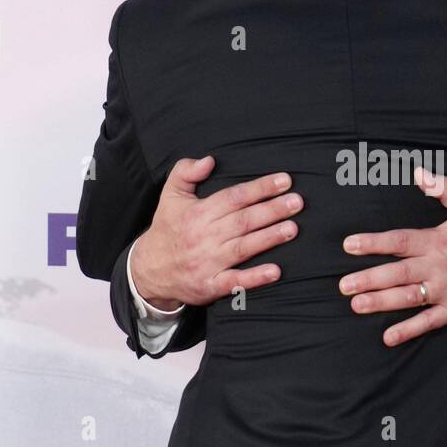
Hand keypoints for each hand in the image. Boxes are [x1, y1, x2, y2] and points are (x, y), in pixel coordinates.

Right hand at [130, 155, 301, 308]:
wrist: (148, 269)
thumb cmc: (168, 229)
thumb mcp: (170, 195)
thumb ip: (186, 171)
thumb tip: (209, 160)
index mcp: (198, 213)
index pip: (234, 196)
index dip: (261, 188)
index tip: (285, 180)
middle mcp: (204, 236)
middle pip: (243, 220)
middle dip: (272, 210)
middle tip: (297, 202)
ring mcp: (208, 262)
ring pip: (243, 247)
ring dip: (269, 238)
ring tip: (293, 229)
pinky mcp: (210, 285)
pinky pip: (235, 282)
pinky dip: (255, 277)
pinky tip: (275, 271)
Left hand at [338, 166, 446, 346]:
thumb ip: (443, 187)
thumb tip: (418, 173)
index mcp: (440, 240)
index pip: (400, 241)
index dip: (373, 243)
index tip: (349, 245)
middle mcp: (440, 267)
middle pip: (398, 273)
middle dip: (369, 278)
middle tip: (343, 285)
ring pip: (409, 298)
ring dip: (381, 302)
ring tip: (356, 305)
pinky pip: (429, 322)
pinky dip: (409, 330)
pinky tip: (388, 337)